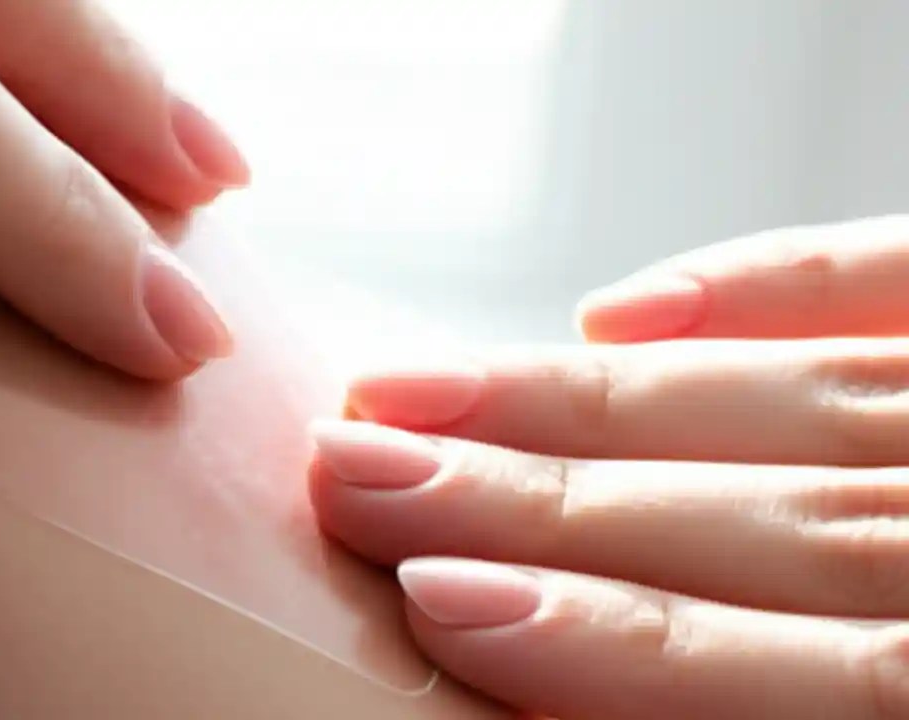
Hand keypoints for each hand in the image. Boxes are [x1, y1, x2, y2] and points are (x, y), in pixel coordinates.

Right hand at [309, 216, 908, 718]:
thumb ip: (747, 712)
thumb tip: (538, 694)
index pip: (828, 678)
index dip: (614, 638)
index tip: (435, 596)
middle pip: (782, 518)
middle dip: (543, 496)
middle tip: (361, 471)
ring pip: (809, 401)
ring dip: (586, 401)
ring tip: (417, 393)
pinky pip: (903, 281)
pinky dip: (768, 283)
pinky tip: (619, 312)